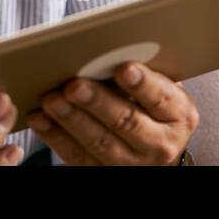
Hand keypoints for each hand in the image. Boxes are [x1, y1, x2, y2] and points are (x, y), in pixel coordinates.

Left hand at [25, 62, 197, 164]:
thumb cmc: (152, 99)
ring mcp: (132, 163)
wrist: (155, 141)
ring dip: (71, 120)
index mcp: (179, 115)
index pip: (161, 98)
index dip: (142, 83)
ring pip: (100, 143)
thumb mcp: (161, 83)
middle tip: (74, 85)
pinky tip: (40, 118)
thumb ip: (143, 69)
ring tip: (51, 100)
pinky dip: (55, 136)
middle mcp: (160, 144)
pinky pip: (77, 157)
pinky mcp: (106, 172)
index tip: (123, 68)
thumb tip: (107, 45)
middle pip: (127, 122)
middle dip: (97, 103)